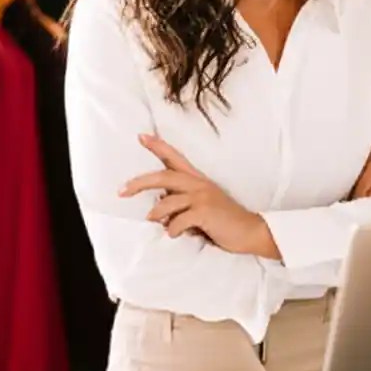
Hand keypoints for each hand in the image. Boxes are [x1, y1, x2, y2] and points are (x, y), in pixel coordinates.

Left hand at [120, 134, 278, 257]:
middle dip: (139, 183)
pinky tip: (176, 234)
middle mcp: (198, 184)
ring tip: (156, 223)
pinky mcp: (205, 212)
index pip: (175, 158)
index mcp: (197, 180)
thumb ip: (181, 203)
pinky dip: (172, 230)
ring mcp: (202, 197)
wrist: (249, 231)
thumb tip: (156, 209)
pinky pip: (177, 221)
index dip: (157, 146)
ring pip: (167, 202)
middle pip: (162, 177)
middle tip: (121, 191)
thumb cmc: (222, 221)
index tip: (140, 136)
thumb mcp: (201, 206)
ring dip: (157, 215)